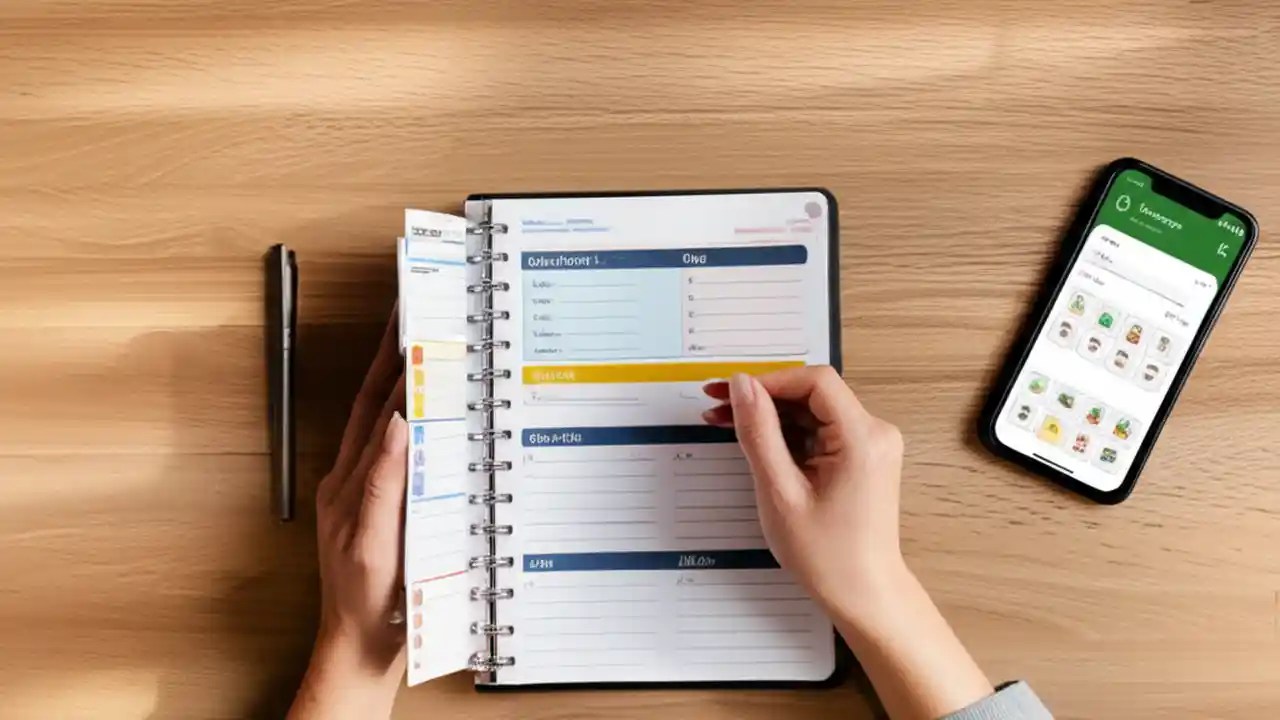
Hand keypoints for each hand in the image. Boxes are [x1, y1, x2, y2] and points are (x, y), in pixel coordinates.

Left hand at [290, 315, 406, 719]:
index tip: (409, 324)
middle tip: (410, 314)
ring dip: (398, 380)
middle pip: (375, 405)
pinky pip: (393, 449)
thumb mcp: (375, 544)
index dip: (393, 366)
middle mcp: (353, 480)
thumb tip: (398, 426)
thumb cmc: (367, 602)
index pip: (377, 411)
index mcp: (350, 483)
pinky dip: (408, 417)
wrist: (360, 645)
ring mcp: (363, 492)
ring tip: (415, 342)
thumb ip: (383, 484)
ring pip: (382, 423)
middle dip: (391, 356)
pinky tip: (423, 406)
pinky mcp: (378, 507)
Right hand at [702, 367, 905, 618]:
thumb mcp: (781, 492)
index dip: (768, 381)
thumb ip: (759, 433)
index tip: (730, 394)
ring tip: (726, 422)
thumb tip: (741, 386)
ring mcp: (871, 445)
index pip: (814, 382)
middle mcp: (874, 433)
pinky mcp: (862, 457)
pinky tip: (755, 441)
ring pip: (812, 411)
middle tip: (716, 406)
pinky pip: (820, 430)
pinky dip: (787, 433)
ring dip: (770, 415)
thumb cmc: (827, 556)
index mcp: (862, 438)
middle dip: (762, 397)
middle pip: (812, 393)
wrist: (864, 594)